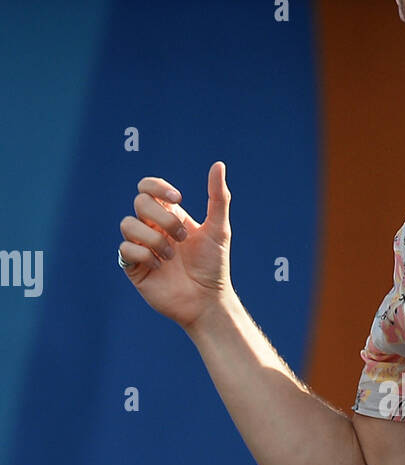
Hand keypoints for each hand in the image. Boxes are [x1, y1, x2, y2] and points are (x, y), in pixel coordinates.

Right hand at [119, 161, 232, 330]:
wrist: (208, 300)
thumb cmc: (214, 266)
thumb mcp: (219, 229)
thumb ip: (218, 198)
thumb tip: (218, 164)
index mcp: (168, 215)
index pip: (148, 188)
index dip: (156, 186)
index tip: (177, 198)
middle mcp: (152, 228)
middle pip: (140, 203)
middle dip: (162, 218)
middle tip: (182, 238)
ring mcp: (141, 246)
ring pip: (127, 224)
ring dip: (153, 238)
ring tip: (171, 256)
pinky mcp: (134, 267)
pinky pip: (125, 249)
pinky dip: (144, 255)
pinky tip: (160, 267)